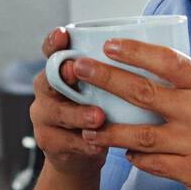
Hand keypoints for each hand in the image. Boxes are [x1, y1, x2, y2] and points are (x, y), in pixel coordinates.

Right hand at [30, 27, 108, 181]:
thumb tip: (146, 51)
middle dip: (63, 75)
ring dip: (78, 113)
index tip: (63, 33)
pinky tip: (98, 145)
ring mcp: (44, 116)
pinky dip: (83, 143)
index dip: (54, 42)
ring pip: (57, 112)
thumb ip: (110, 73)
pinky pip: (64, 142)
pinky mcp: (49, 142)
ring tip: (98, 117)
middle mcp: (46, 90)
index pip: (52, 51)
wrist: (82, 156)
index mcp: (59, 71)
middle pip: (49, 79)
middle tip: (75, 70)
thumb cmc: (99, 112)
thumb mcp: (102, 90)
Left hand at [72, 39, 190, 189]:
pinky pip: (155, 164)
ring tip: (86, 127)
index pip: (169, 61)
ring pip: (141, 134)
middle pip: (145, 92)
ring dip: (109, 130)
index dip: (136, 51)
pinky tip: (124, 155)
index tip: (108, 45)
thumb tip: (161, 76)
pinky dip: (137, 158)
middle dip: (106, 80)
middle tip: (77, 72)